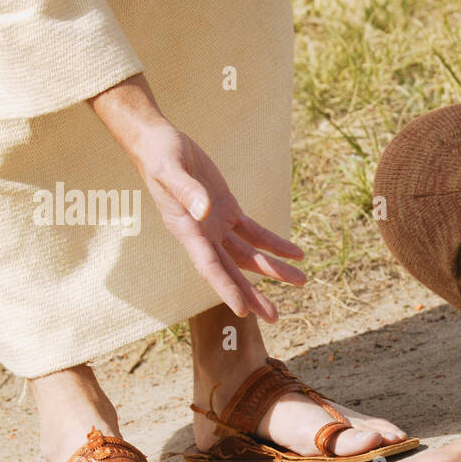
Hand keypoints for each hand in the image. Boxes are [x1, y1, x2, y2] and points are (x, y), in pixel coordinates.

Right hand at [89, 73, 304, 321]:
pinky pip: (255, 233)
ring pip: (248, 255)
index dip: (226, 288)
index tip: (242, 310)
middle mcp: (203, 235)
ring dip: (273, 269)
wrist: (159, 144)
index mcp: (187, 231)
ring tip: (301, 281)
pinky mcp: (228, 211)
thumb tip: (205, 212)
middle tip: (274, 317)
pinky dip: (274, 243)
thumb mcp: (170, 170)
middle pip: (233, 270)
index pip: (209, 267)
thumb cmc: (159, 156)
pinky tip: (295, 253)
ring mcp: (216, 225)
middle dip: (253, 294)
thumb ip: (187, 192)